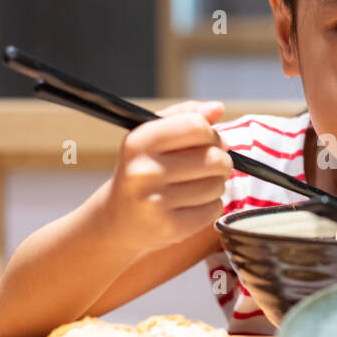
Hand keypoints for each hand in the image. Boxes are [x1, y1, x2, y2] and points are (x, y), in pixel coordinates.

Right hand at [99, 100, 231, 252]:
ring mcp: (156, 203)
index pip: (196, 126)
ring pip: (217, 185)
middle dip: (220, 160)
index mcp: (138, 142)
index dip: (211, 133)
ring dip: (216, 183)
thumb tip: (218, 108)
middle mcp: (144, 171)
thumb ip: (184, 116)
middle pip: (215, 157)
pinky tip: (191, 204)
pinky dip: (210, 205)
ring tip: (196, 185)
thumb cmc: (141, 170)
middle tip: (209, 164)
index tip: (207, 141)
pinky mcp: (171, 228)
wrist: (116, 220)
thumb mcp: (151, 137)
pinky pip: (214, 209)